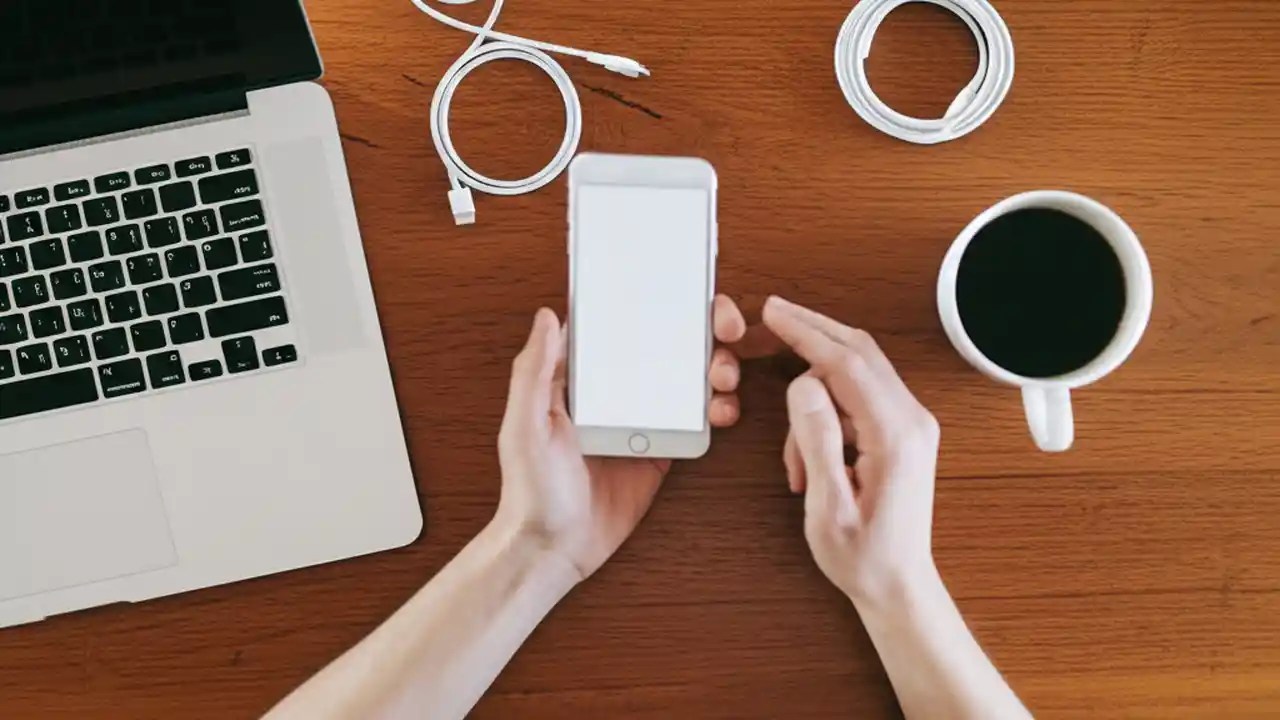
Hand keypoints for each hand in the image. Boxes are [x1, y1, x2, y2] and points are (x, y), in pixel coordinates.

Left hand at [493, 295, 748, 580]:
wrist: (554, 549)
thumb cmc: (530, 489)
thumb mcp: (524, 424)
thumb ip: (535, 371)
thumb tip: (547, 316)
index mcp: (582, 378)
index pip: (623, 326)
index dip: (658, 304)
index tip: (687, 295)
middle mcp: (616, 392)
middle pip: (668, 346)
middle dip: (703, 330)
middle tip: (722, 332)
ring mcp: (643, 420)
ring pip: (690, 379)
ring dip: (716, 368)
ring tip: (722, 378)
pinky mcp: (663, 451)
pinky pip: (697, 422)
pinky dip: (717, 411)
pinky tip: (721, 412)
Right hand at [762, 296, 940, 608]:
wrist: (898, 583)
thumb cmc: (863, 556)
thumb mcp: (828, 507)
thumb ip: (817, 442)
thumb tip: (803, 386)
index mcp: (896, 436)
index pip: (847, 363)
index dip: (806, 332)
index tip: (774, 313)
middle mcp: (912, 420)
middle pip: (859, 351)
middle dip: (813, 330)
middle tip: (773, 314)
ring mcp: (911, 423)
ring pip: (856, 373)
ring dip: (814, 395)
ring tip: (795, 462)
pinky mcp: (903, 431)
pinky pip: (859, 397)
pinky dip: (827, 412)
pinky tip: (810, 459)